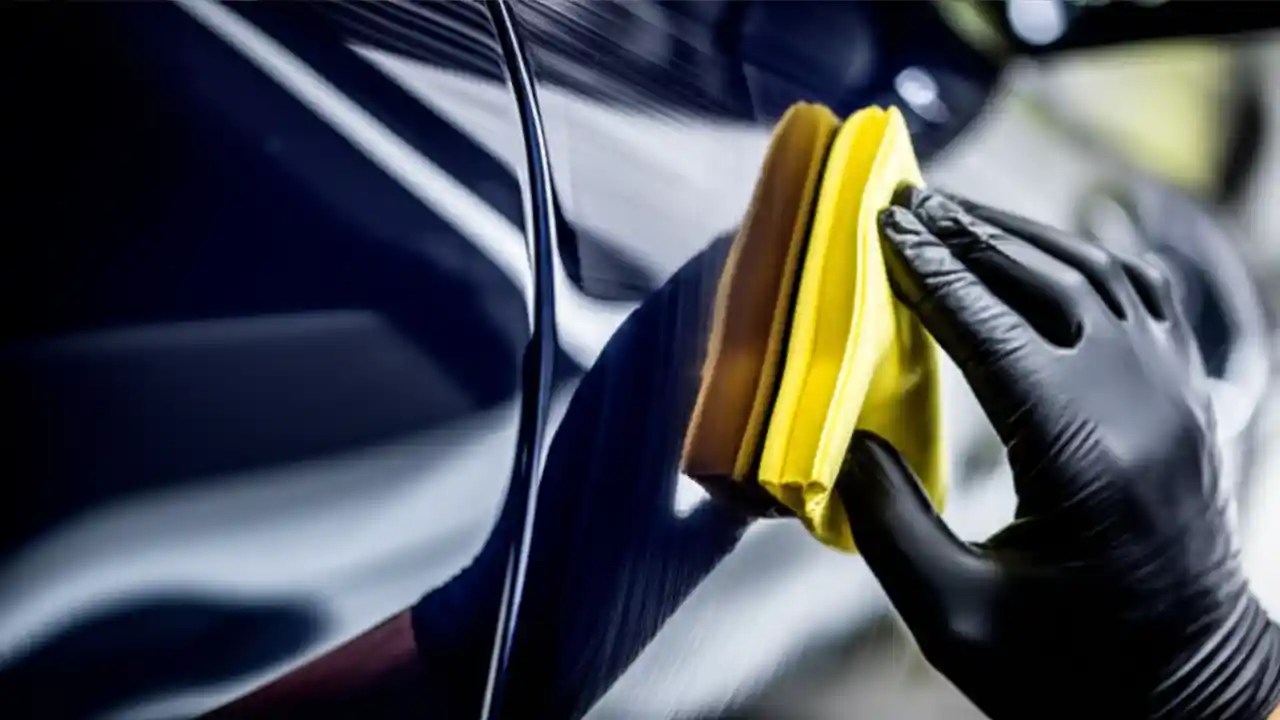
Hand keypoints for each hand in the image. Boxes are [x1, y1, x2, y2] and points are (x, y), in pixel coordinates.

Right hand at [839, 188, 1279, 718]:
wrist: (1185, 693)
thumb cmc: (1063, 670)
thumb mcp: (953, 617)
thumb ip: (887, 520)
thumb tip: (838, 437)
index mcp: (1083, 459)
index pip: (994, 332)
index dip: (931, 274)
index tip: (883, 226)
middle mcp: (1142, 411)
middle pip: (1050, 284)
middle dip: (971, 235)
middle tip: (908, 200)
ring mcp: (1178, 400)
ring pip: (1103, 276)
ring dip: (1025, 238)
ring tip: (957, 216)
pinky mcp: (1191, 403)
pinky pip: (1146, 299)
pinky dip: (1086, 261)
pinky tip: (1039, 256)